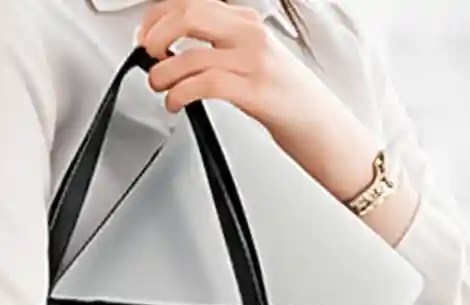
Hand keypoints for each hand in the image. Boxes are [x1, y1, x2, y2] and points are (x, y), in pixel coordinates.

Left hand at [138, 0, 344, 138]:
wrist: (324, 128)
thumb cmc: (289, 99)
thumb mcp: (255, 59)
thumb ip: (222, 45)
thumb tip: (175, 46)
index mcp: (248, 22)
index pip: (193, 1)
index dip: (158, 16)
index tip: (145, 35)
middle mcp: (251, 34)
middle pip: (188, 14)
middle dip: (156, 35)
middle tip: (148, 56)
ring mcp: (254, 61)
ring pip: (190, 54)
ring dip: (162, 74)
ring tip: (160, 86)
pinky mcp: (254, 91)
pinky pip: (203, 85)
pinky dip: (179, 94)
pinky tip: (176, 103)